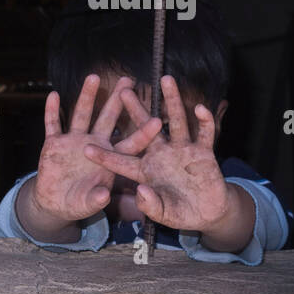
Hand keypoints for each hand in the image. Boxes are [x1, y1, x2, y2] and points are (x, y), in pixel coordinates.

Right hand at [17, 74, 162, 239]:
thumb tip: (103, 196)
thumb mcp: (87, 205)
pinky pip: (52, 124)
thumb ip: (95, 201)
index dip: (143, 133)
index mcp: (109, 158)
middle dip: (117, 100)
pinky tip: (53, 95)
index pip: (130, 144)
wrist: (55, 202)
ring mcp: (74, 141)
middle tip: (129, 80)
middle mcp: (94, 144)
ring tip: (94, 77)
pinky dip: (51, 111)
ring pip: (82, 115)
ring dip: (86, 97)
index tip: (158, 121)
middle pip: (108, 119)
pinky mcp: (54, 143)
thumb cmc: (79, 202)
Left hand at [83, 75, 248, 242]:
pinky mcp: (204, 152)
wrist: (207, 212)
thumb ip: (151, 206)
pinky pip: (204, 133)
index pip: (122, 161)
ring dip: (172, 101)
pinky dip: (204, 121)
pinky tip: (199, 108)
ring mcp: (183, 151)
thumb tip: (141, 191)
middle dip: (135, 109)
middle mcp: (162, 155)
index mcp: (146, 171)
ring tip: (166, 79)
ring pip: (176, 121)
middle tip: (122, 89)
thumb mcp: (164, 214)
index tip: (86, 147)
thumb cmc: (180, 213)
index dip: (105, 156)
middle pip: (146, 128)